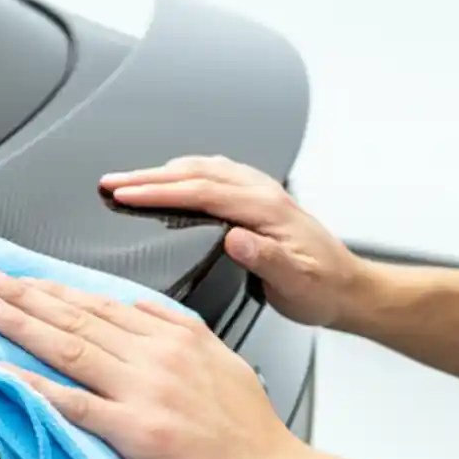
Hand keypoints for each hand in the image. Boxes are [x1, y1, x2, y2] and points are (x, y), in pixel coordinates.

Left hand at [0, 269, 309, 458]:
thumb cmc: (248, 432)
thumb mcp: (221, 358)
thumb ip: (176, 329)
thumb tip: (138, 307)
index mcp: (176, 336)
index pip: (102, 302)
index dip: (55, 288)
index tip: (23, 278)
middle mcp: (157, 355)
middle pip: (77, 316)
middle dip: (24, 294)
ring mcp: (144, 391)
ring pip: (69, 347)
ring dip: (19, 324)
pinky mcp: (136, 431)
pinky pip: (74, 403)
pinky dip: (35, 385)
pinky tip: (6, 372)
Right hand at [101, 156, 366, 328]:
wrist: (348, 288)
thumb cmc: (322, 289)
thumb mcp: (297, 283)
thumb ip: (267, 260)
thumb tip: (236, 239)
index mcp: (266, 209)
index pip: (201, 192)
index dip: (159, 191)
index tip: (125, 193)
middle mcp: (261, 192)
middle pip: (194, 173)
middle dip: (146, 176)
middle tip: (110, 182)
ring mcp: (259, 191)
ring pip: (201, 168)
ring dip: (161, 172)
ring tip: (128, 179)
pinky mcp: (256, 198)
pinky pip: (213, 173)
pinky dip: (184, 172)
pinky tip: (172, 176)